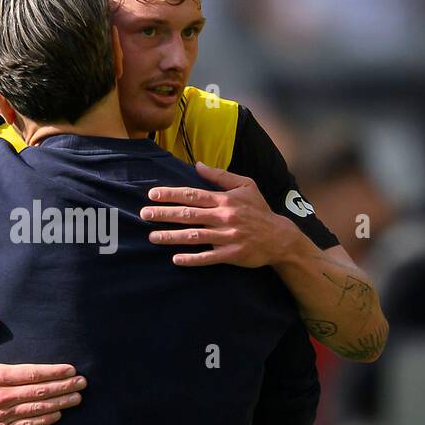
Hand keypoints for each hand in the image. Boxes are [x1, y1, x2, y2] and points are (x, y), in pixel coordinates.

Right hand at [0, 312, 86, 424]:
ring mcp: (2, 414)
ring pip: (37, 408)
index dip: (54, 372)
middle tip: (83, 383)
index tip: (71, 369)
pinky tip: (59, 414)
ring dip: (60, 403)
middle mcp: (2, 396)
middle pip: (39, 391)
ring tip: (77, 398)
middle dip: (64, 387)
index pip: (32, 373)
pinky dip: (45, 420)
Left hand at [141, 162, 301, 267]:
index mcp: (225, 200)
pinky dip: (192, 259)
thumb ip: (221, 176)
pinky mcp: (231, 254)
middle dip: (164, 214)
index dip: (171, 194)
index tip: (152, 194)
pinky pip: (208, 257)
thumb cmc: (259, 210)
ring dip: (172, 237)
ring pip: (195, 236)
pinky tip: (176, 259)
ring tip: (152, 237)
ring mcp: (227, 236)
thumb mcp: (246, 186)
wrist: (280, 237)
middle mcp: (224, 217)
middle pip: (189, 214)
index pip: (193, 195)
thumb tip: (198, 165)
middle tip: (144, 214)